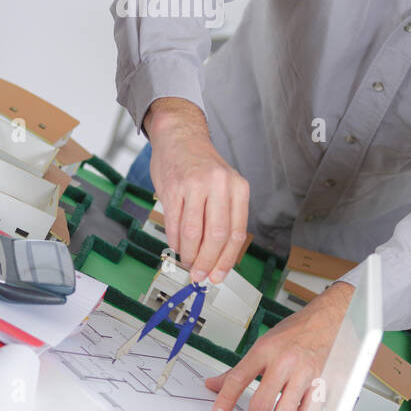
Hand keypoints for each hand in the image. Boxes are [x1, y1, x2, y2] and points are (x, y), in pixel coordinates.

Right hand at [143, 97, 248, 283]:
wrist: (180, 135)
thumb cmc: (201, 165)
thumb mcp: (224, 185)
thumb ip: (224, 216)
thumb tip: (218, 257)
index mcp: (238, 187)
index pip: (235, 233)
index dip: (226, 260)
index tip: (217, 275)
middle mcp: (219, 185)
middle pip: (215, 236)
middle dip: (206, 262)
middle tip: (199, 275)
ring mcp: (195, 185)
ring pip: (192, 233)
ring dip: (188, 254)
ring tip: (187, 261)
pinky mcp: (173, 187)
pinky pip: (173, 223)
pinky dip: (174, 240)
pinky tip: (176, 245)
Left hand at [204, 281, 351, 410]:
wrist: (325, 321)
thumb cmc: (294, 332)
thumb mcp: (262, 344)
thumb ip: (237, 369)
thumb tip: (214, 384)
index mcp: (264, 350)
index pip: (238, 378)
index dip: (225, 401)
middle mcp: (283, 361)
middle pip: (262, 402)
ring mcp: (303, 373)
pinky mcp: (319, 382)